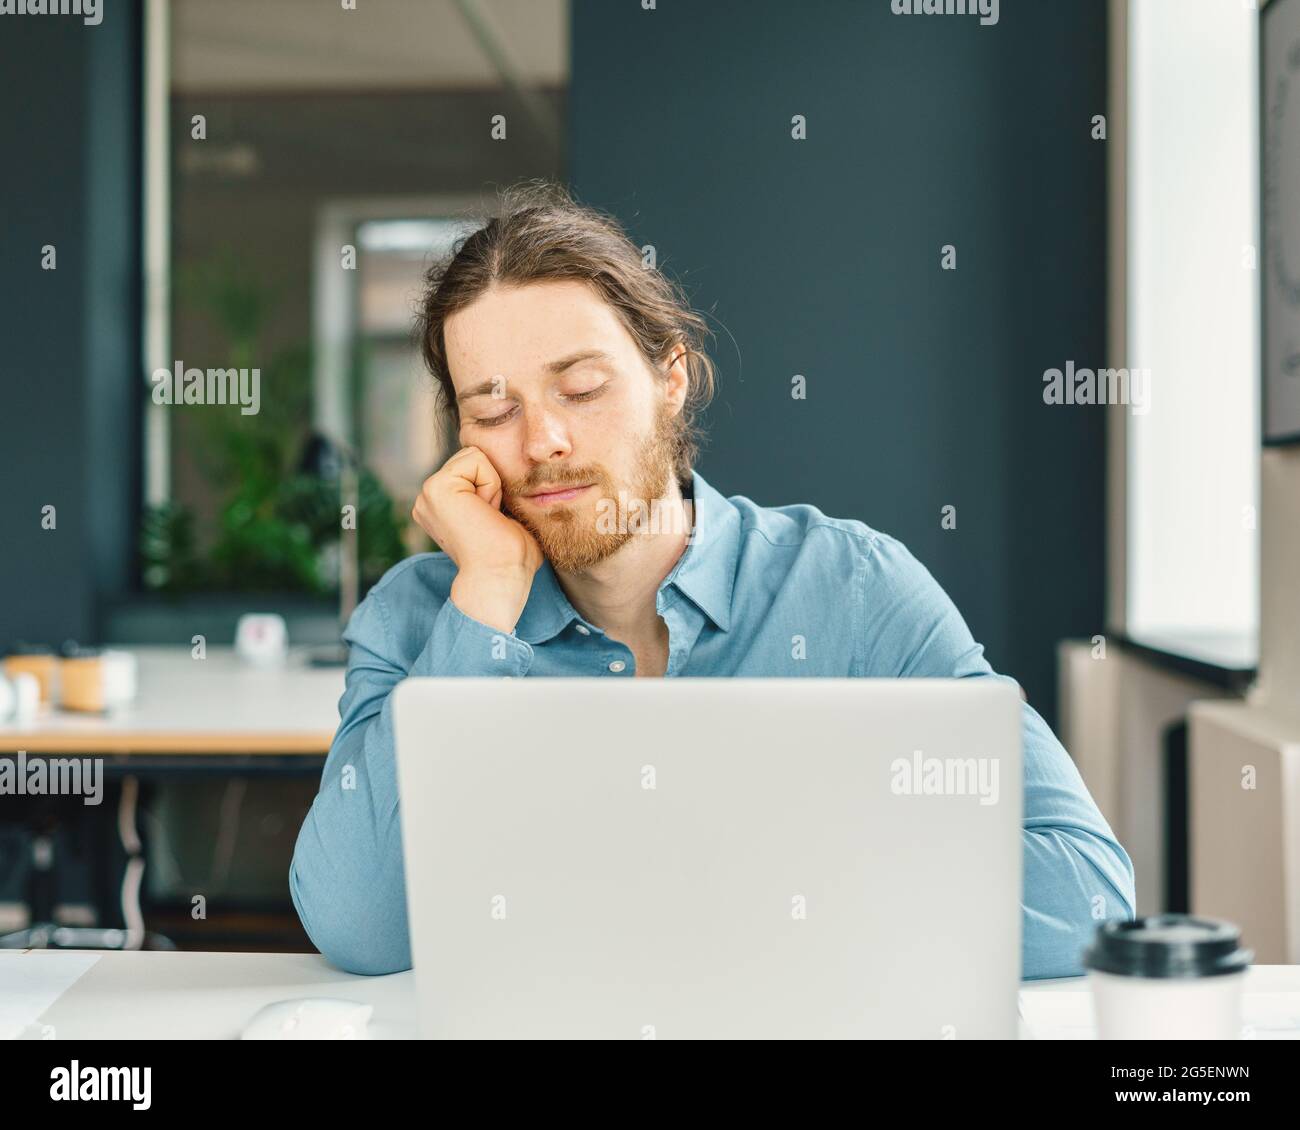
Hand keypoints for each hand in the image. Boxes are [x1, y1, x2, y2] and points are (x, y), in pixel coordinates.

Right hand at [411, 446, 542, 632]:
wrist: (502, 576)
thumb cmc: (510, 555)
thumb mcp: (500, 516)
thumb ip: (495, 494)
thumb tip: (519, 475)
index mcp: (442, 504)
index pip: (476, 465)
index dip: (494, 487)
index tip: (491, 520)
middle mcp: (428, 498)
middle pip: (475, 456)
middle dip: (492, 482)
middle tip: (490, 518)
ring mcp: (428, 493)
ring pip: (476, 455)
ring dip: (492, 485)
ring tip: (487, 516)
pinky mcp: (436, 488)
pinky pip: (476, 458)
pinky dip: (491, 483)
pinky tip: (485, 512)